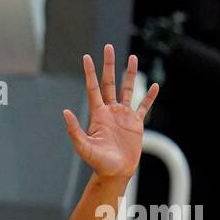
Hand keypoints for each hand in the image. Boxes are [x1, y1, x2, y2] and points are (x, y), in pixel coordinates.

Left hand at [62, 45, 159, 178]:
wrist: (114, 172)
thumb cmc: (98, 162)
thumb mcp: (84, 146)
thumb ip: (74, 130)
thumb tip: (65, 112)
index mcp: (97, 114)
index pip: (93, 88)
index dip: (90, 72)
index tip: (87, 56)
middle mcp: (110, 111)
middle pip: (109, 82)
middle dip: (109, 65)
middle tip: (109, 47)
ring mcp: (123, 116)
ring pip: (128, 90)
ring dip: (130, 74)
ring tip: (133, 58)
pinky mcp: (135, 124)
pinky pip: (143, 107)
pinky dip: (149, 97)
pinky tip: (154, 86)